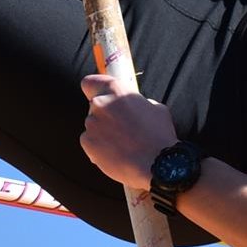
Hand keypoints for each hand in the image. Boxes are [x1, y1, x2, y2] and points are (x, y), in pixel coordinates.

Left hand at [79, 74, 177, 188]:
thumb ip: (137, 103)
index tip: (99, 96)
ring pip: (93, 126)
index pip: (89, 82)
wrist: (156, 164)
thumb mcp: (155, 108)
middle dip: (105, 115)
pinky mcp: (87, 142)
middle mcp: (100, 104)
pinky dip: (99, 148)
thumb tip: (133, 107)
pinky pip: (90, 142)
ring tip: (122, 145)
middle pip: (94, 107)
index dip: (94, 89)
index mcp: (116, 90)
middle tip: (122, 128)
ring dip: (103, 132)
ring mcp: (91, 123)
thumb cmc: (159, 135)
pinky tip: (116, 154)